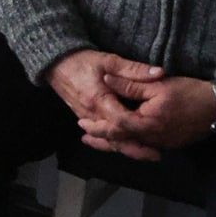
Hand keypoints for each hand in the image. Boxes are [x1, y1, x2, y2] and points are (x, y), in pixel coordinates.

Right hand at [46, 49, 165, 149]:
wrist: (56, 65)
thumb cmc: (82, 61)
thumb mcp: (109, 61)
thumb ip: (133, 69)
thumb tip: (160, 73)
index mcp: (98, 99)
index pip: (119, 119)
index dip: (138, 126)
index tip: (157, 131)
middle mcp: (91, 114)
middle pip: (114, 137)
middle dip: (134, 148)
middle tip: (156, 155)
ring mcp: (86, 119)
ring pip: (107, 140)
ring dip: (126, 149)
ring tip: (146, 155)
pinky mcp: (84, 119)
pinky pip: (100, 136)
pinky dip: (113, 144)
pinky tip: (126, 149)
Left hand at [81, 71, 215, 161]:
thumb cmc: (189, 92)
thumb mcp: (158, 84)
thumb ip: (130, 83)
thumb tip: (106, 80)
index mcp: (148, 123)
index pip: (116, 126)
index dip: (98, 124)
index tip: (82, 122)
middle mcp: (153, 138)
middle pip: (121, 140)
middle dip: (101, 138)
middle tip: (83, 135)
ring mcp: (162, 143)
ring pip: (131, 145)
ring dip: (112, 143)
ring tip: (94, 141)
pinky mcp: (169, 143)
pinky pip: (143, 146)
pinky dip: (129, 143)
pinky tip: (121, 139)